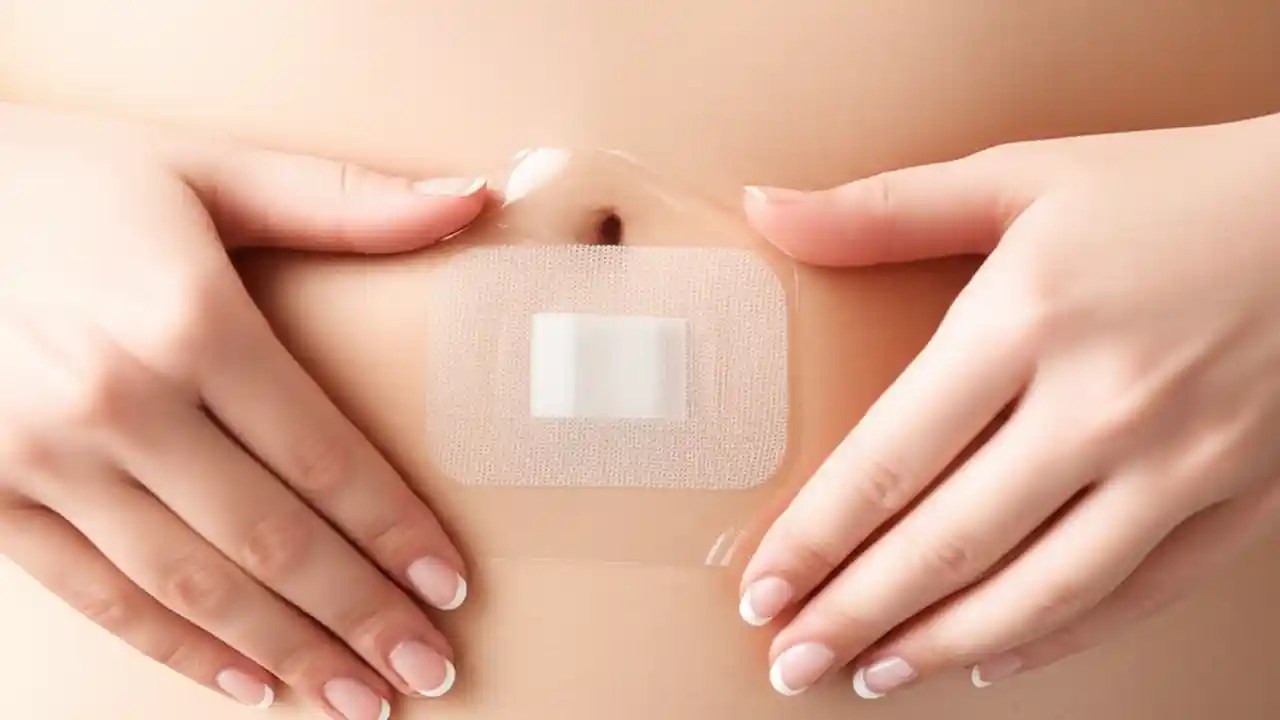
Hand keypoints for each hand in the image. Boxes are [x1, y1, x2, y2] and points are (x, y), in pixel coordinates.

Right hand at [0, 103, 485, 719]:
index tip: (450, 587)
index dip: (395, 532)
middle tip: (429, 669)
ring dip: (286, 652)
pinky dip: (175, 648)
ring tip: (359, 699)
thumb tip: (476, 198)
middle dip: (360, 615)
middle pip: (270, 537)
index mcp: (188, 318)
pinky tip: (245, 683)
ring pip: (191, 584)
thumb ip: (343, 200)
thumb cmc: (66, 179)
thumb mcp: (204, 168)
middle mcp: (119, 399)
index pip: (323, 456)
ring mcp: (43, 457)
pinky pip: (95, 594)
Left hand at [739, 113, 1279, 697]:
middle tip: (790, 658)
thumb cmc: (1168, 190)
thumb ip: (884, 209)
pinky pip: (1135, 596)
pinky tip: (991, 657)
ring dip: (940, 645)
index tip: (763, 586)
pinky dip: (1056, 639)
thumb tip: (767, 211)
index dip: (815, 536)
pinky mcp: (1237, 498)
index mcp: (1029, 316)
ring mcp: (1178, 461)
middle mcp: (1102, 401)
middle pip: (950, 541)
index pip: (892, 457)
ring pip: (1038, 592)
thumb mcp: (1020, 177)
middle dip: (854, 614)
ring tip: (869, 674)